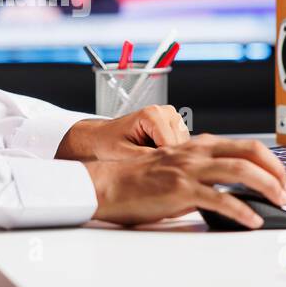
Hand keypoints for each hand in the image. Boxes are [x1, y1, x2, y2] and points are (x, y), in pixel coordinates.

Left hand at [55, 105, 191, 160]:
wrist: (101, 137)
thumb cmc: (107, 143)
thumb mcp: (123, 154)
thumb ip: (146, 159)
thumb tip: (166, 169)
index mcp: (152, 114)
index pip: (171, 144)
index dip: (163, 162)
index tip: (153, 173)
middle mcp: (166, 113)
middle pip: (180, 146)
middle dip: (167, 160)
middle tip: (148, 168)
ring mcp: (173, 119)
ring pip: (184, 148)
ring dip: (170, 158)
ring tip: (149, 161)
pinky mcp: (175, 128)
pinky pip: (182, 147)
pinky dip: (171, 156)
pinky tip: (155, 158)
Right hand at [84, 134, 285, 228]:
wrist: (109, 185)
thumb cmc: (140, 181)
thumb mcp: (178, 170)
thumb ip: (204, 176)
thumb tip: (231, 194)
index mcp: (197, 146)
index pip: (245, 145)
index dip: (270, 160)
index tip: (281, 177)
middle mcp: (196, 153)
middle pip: (249, 152)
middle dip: (276, 170)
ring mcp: (189, 170)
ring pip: (240, 171)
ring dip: (267, 186)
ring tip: (278, 201)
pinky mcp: (181, 190)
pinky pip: (220, 200)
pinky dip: (241, 211)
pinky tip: (251, 220)